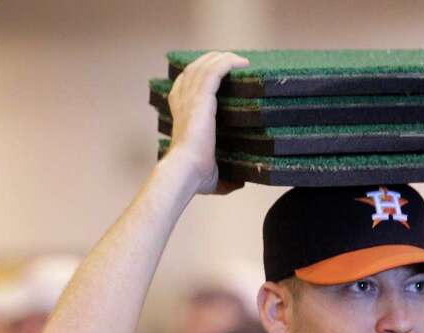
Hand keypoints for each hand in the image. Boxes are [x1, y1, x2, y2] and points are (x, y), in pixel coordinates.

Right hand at [164, 50, 249, 194]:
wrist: (185, 172)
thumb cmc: (193, 177)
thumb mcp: (210, 177)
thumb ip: (224, 178)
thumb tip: (238, 183)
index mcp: (181, 117)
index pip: (184, 86)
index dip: (197, 76)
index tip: (214, 74)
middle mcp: (183, 103)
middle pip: (194, 69)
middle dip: (212, 61)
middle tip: (231, 62)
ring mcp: (191, 98)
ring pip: (204, 65)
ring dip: (222, 58)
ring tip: (239, 59)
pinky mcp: (202, 97)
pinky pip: (216, 70)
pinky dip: (228, 62)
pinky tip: (243, 63)